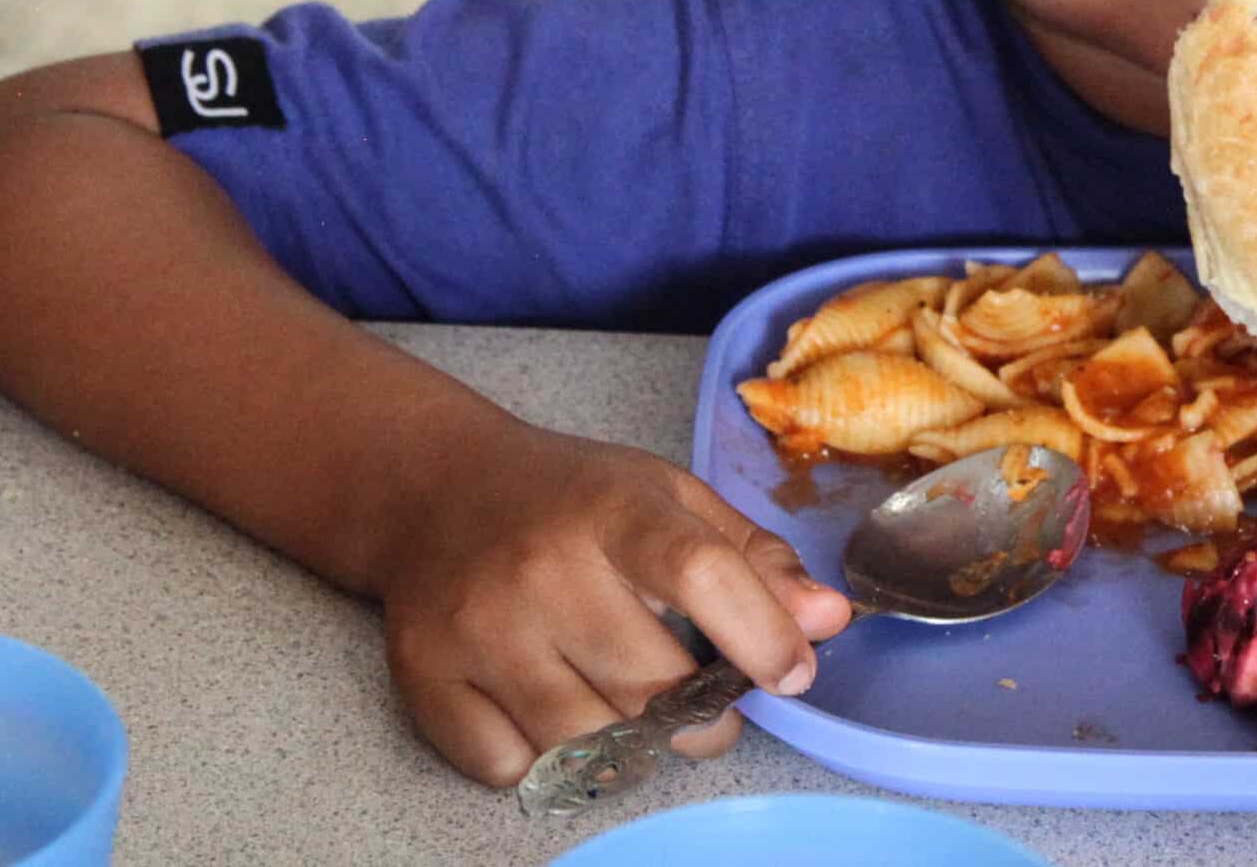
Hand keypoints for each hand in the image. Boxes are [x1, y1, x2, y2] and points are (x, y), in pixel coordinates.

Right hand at [368, 417, 851, 786]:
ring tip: (640, 714)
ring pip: (584, 739)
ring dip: (631, 747)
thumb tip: (829, 620)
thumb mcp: (670, 498)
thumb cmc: (572, 499)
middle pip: (648, 683)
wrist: (436, 490)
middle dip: (703, 716)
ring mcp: (478, 627)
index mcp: (612, 509)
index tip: (793, 673)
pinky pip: (509, 766)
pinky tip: (557, 711)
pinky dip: (545, 761)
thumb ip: (754, 559)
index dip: (761, 635)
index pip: (699, 573)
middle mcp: (541, 567)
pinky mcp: (427, 678)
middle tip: (709, 706)